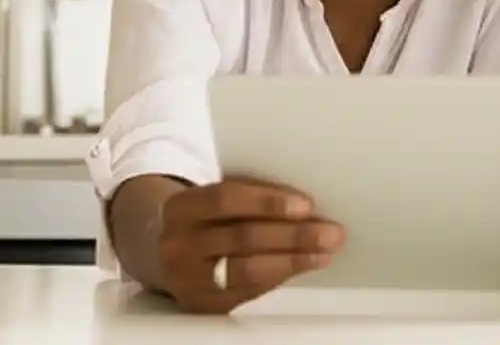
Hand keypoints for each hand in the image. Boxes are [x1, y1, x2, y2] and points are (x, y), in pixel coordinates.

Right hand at [155, 178, 344, 312]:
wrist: (167, 253)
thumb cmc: (207, 219)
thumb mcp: (216, 199)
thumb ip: (251, 196)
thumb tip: (305, 205)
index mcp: (182, 208)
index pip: (224, 199)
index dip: (267, 202)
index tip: (306, 205)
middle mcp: (178, 244)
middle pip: (242, 238)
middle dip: (293, 236)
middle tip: (330, 233)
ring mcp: (187, 278)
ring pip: (246, 270)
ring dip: (293, 260)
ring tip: (324, 252)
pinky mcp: (202, 304)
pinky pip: (247, 291)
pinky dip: (280, 276)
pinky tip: (303, 265)